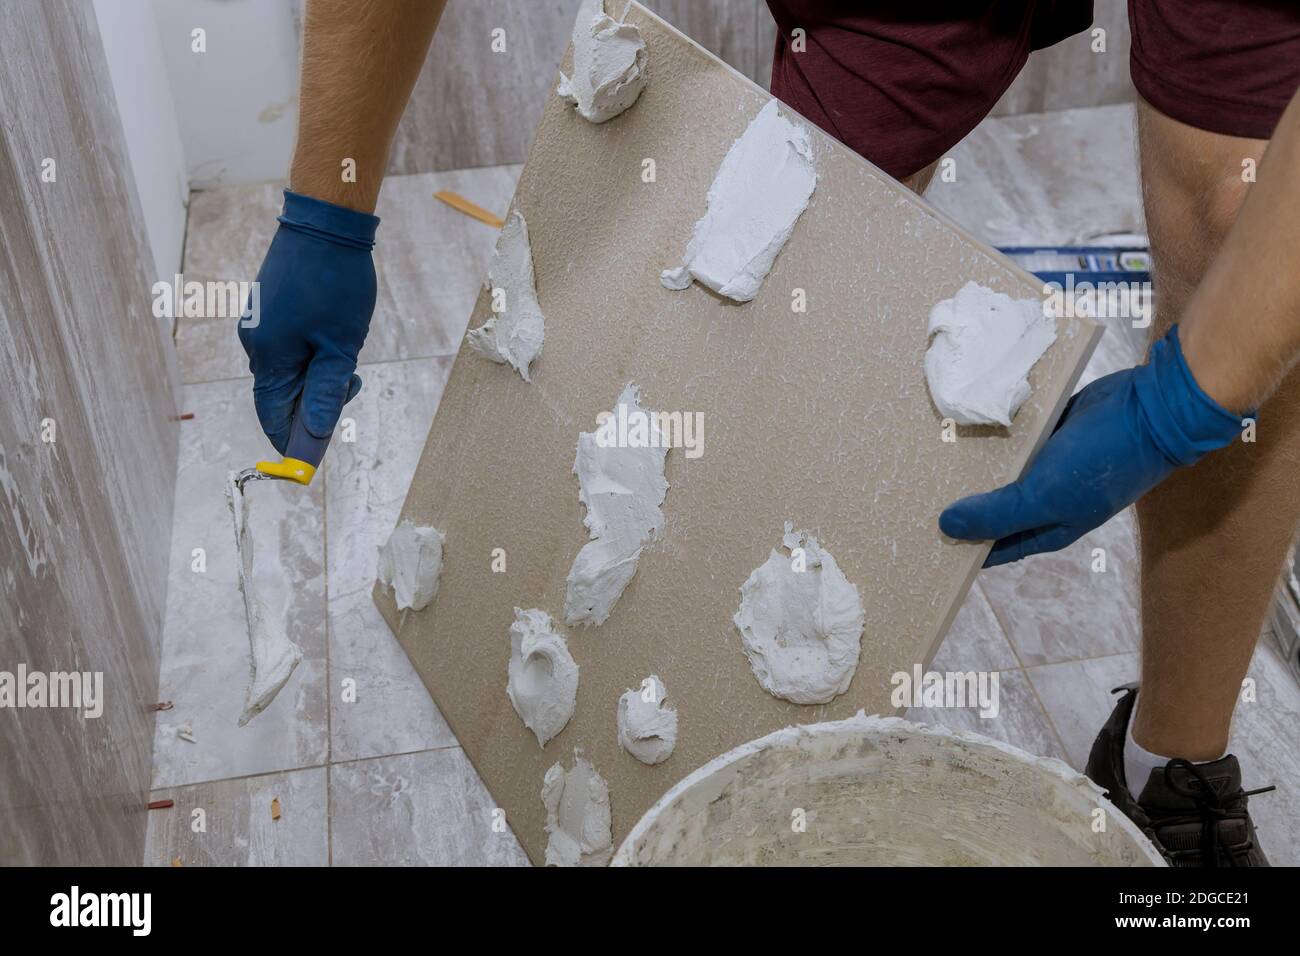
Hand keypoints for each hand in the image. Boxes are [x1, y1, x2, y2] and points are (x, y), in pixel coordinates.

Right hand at [239, 190, 379, 464]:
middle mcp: (255, 344)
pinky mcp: (272, 309)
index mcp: (267, 358)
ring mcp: (261, 325)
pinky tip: (336, 335)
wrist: (325, 222)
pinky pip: (290, 347)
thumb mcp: (340, 347)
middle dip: (316, 402)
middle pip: (282, 396)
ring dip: (319, 375)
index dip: (295, 442)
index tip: (316, 457)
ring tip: (348, 351)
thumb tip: (312, 437)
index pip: (273, 418)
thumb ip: (325, 394)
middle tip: (352, 381)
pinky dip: (314, 353)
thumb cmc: (335, 284)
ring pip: (290, 370)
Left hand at [939, 325, 1245, 566]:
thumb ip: (998, 513)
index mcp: (1048, 526)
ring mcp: (1046, 464)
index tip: (921, 545)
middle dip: (959, 504)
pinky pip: (1009, 437)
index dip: (962, 547)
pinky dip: (988, 434)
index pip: (995, 546)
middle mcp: (1046, 499)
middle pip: (992, 508)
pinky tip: (953, 426)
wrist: (1151, 408)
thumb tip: (947, 526)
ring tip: (922, 460)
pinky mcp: (1046, 431)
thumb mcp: (1046, 495)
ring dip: (970, 466)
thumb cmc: (1102, 462)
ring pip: (999, 470)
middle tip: (908, 498)